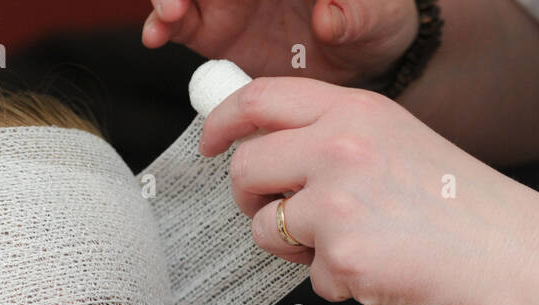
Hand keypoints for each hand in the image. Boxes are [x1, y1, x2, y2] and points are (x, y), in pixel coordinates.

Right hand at [142, 0, 419, 86]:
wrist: (365, 64)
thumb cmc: (377, 21)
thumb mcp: (380, 13)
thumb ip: (358, 11)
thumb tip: (330, 17)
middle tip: (179, 1)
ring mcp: (228, 0)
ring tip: (170, 15)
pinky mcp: (215, 32)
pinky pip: (176, 24)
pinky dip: (160, 26)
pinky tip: (158, 36)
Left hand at [198, 75, 538, 304]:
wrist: (512, 256)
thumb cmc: (460, 207)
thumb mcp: (397, 142)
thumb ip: (334, 138)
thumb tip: (267, 150)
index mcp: (355, 111)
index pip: (260, 99)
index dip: (222, 121)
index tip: (210, 143)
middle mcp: (339, 146)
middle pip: (246, 168)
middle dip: (250, 199)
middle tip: (278, 214)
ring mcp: (337, 201)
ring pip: (266, 227)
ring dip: (294, 247)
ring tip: (350, 245)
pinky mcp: (340, 255)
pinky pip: (307, 276)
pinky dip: (337, 282)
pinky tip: (380, 270)